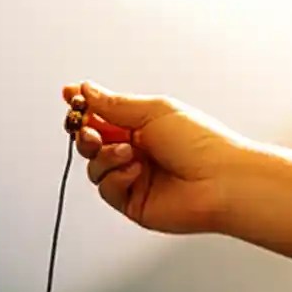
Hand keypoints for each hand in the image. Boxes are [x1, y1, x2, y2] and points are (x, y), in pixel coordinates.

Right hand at [63, 81, 252, 233]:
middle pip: (91, 142)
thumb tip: (87, 89)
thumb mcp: (154, 111)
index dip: (83, 106)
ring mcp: (134, 177)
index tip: (69, 96)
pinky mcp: (132, 202)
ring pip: (94, 167)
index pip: (102, 114)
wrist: (221, 182)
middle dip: (85, 134)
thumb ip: (114, 103)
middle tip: (88, 130)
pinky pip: (106, 189)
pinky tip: (136, 172)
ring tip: (127, 152)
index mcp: (143, 125)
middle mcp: (136, 151)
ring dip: (104, 157)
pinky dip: (116, 178)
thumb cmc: (201, 143)